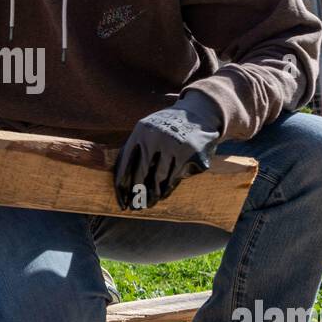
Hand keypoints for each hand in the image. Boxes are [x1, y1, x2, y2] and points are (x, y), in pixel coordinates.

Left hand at [114, 91, 222, 209]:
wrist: (200, 113)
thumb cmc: (169, 127)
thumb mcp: (149, 130)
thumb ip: (136, 149)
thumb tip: (121, 183)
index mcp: (140, 131)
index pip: (124, 164)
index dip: (121, 187)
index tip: (122, 202)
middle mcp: (154, 136)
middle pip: (140, 174)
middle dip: (137, 194)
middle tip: (135, 207)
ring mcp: (172, 144)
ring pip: (157, 178)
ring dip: (152, 195)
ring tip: (149, 203)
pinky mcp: (188, 153)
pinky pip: (173, 178)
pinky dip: (167, 189)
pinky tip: (162, 195)